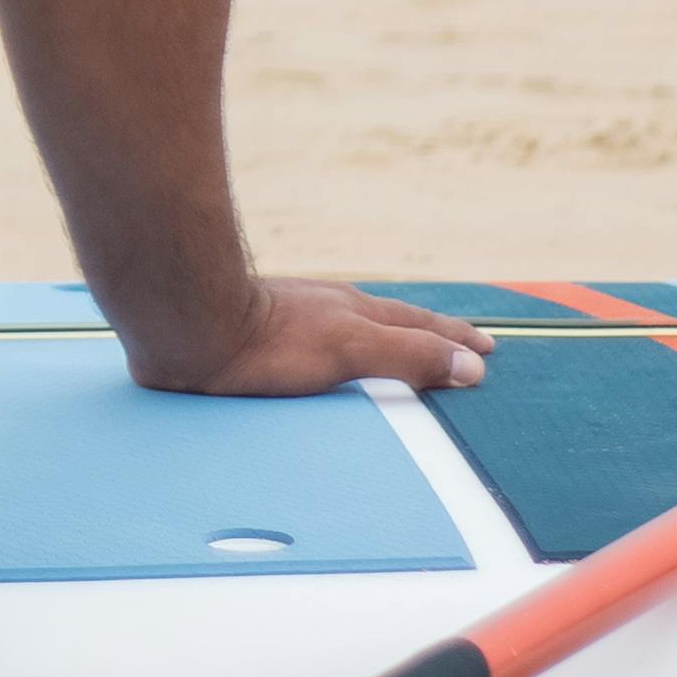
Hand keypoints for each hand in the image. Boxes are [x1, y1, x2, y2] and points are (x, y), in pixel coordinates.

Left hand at [124, 277, 491, 399]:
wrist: (189, 324)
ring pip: (357, 327)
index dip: (455, 341)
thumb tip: (472, 368)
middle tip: (464, 345)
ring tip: (406, 347)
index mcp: (357, 312)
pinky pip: (323, 341)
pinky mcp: (263, 332)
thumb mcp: (349, 349)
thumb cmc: (268, 340)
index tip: (487, 350)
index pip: (421, 327)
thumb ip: (408, 357)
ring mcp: (298, 316)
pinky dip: (348, 349)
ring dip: (389, 339)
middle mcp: (332, 309)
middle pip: (393, 321)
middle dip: (430, 336)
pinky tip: (328, 356)